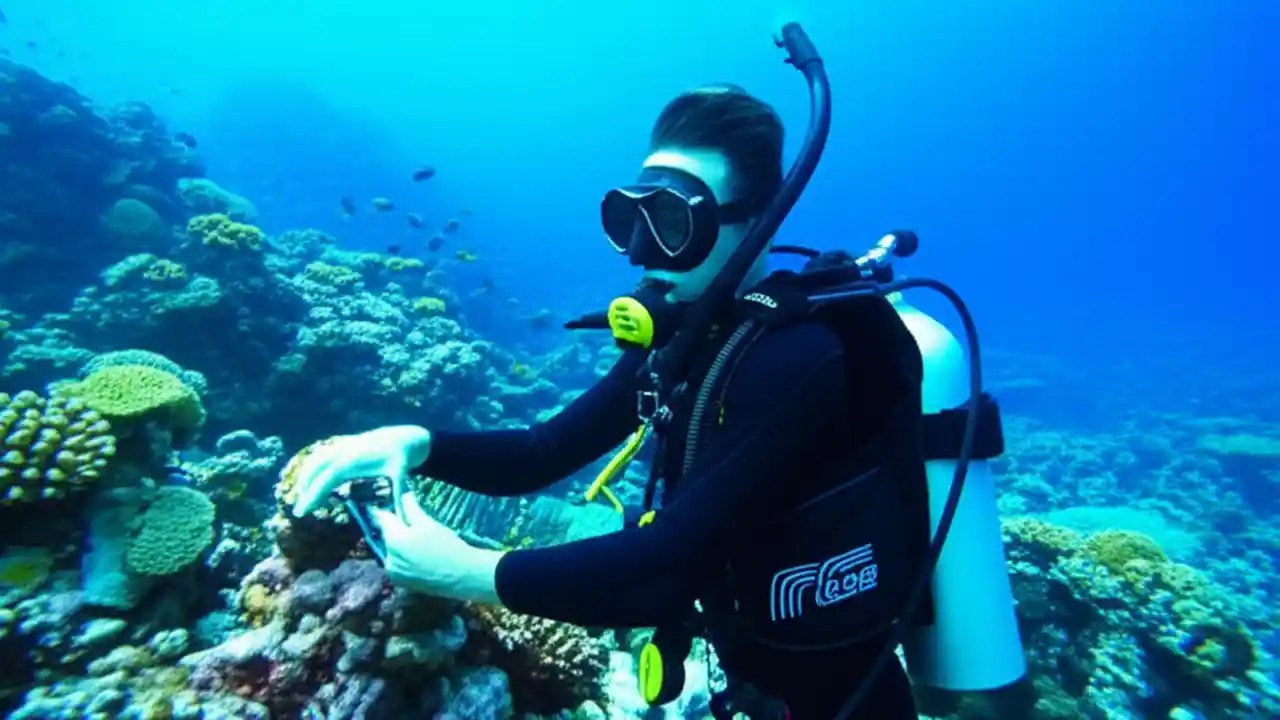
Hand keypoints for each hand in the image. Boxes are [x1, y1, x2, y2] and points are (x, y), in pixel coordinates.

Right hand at [285, 425, 431, 518]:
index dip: (313, 494)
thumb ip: (400, 497)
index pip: (327, 478)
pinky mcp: (341, 445)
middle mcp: (343, 451)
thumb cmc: (400, 459)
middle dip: (304, 490)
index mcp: (354, 460)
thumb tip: (405, 522)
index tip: (303, 511)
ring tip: (299, 500)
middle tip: (298, 512)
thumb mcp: (401, 477)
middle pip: (315, 470)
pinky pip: (320, 457)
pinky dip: (310, 469)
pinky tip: (306, 483)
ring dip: (304, 479)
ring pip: (314, 462)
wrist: (402, 438)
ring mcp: (340, 446)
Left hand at [371, 492, 504, 603]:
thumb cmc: (446, 546)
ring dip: (402, 545)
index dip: (392, 510)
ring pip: (393, 551)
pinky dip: (406, 559)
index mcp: (393, 541)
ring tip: (422, 544)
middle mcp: (388, 559)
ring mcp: (394, 573)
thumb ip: (411, 508)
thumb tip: (403, 495)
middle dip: (399, 529)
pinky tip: (422, 557)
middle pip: (388, 536)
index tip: (400, 507)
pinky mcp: (402, 584)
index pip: (384, 519)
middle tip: (418, 527)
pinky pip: (399, 565)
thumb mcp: (428, 523)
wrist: (461, 576)